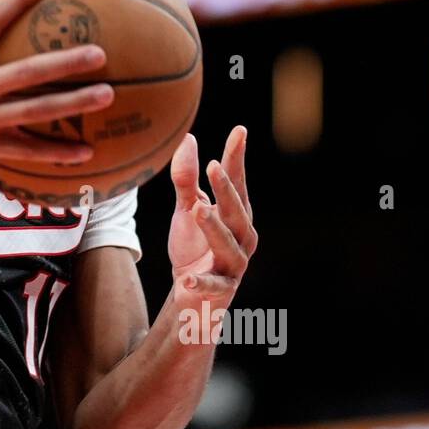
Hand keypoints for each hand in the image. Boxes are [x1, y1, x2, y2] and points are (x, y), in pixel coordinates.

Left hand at [166, 126, 257, 303]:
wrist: (192, 297)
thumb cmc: (194, 248)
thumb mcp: (186, 211)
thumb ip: (186, 180)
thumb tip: (189, 139)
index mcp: (235, 215)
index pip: (237, 183)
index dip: (237, 158)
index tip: (239, 131)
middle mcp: (242, 237)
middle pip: (237, 211)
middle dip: (226, 189)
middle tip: (212, 167)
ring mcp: (234, 265)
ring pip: (229, 245)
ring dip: (214, 228)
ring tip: (198, 210)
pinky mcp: (222, 290)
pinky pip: (213, 286)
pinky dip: (200, 282)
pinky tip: (186, 278)